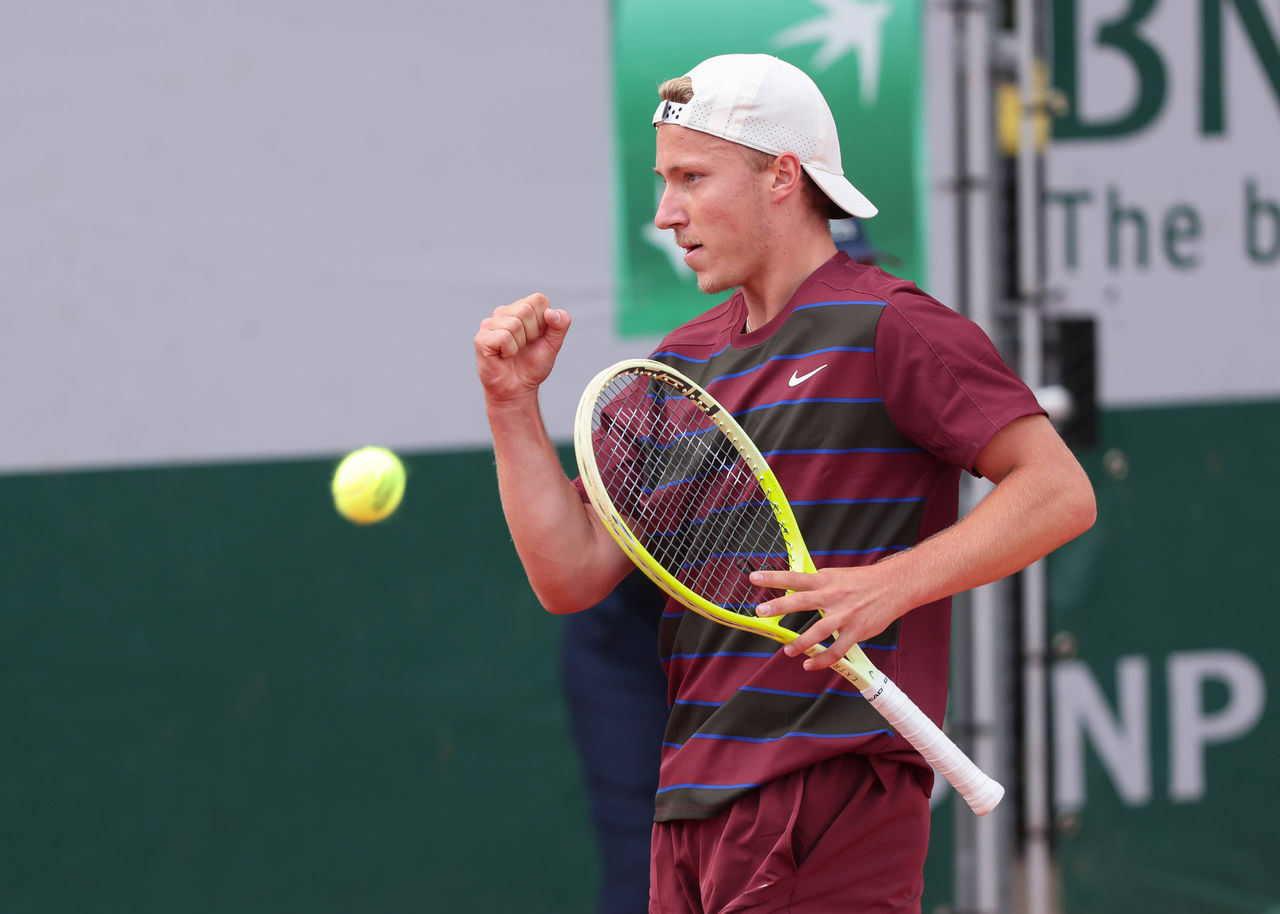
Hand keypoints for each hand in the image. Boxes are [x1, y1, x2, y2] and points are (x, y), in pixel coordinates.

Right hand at [474, 293, 571, 404]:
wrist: (518, 388)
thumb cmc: (532, 365)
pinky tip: (504, 356)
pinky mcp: (481, 338)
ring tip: (514, 352)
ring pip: (514, 324)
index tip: (537, 336)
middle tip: (525, 346)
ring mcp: (490, 324)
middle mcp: (504, 313)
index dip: (543, 321)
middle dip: (532, 333)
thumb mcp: (554, 344)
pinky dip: (509, 351)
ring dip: (520, 345)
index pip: (538, 299)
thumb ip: (561, 324)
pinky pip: (503, 337)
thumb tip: (551, 312)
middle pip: (526, 310)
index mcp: (521, 309)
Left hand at [750, 561, 910, 670]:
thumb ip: (817, 582)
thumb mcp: (836, 575)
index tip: (754, 578)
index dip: (773, 577)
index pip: (794, 577)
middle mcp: (832, 596)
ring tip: (787, 650)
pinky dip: (822, 659)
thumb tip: (796, 585)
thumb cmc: (863, 581)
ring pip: (818, 630)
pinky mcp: (856, 631)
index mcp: (825, 580)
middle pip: (801, 600)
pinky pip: (836, 649)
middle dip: (779, 607)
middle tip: (761, 612)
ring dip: (801, 642)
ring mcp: (844, 614)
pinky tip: (810, 663)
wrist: (894, 586)